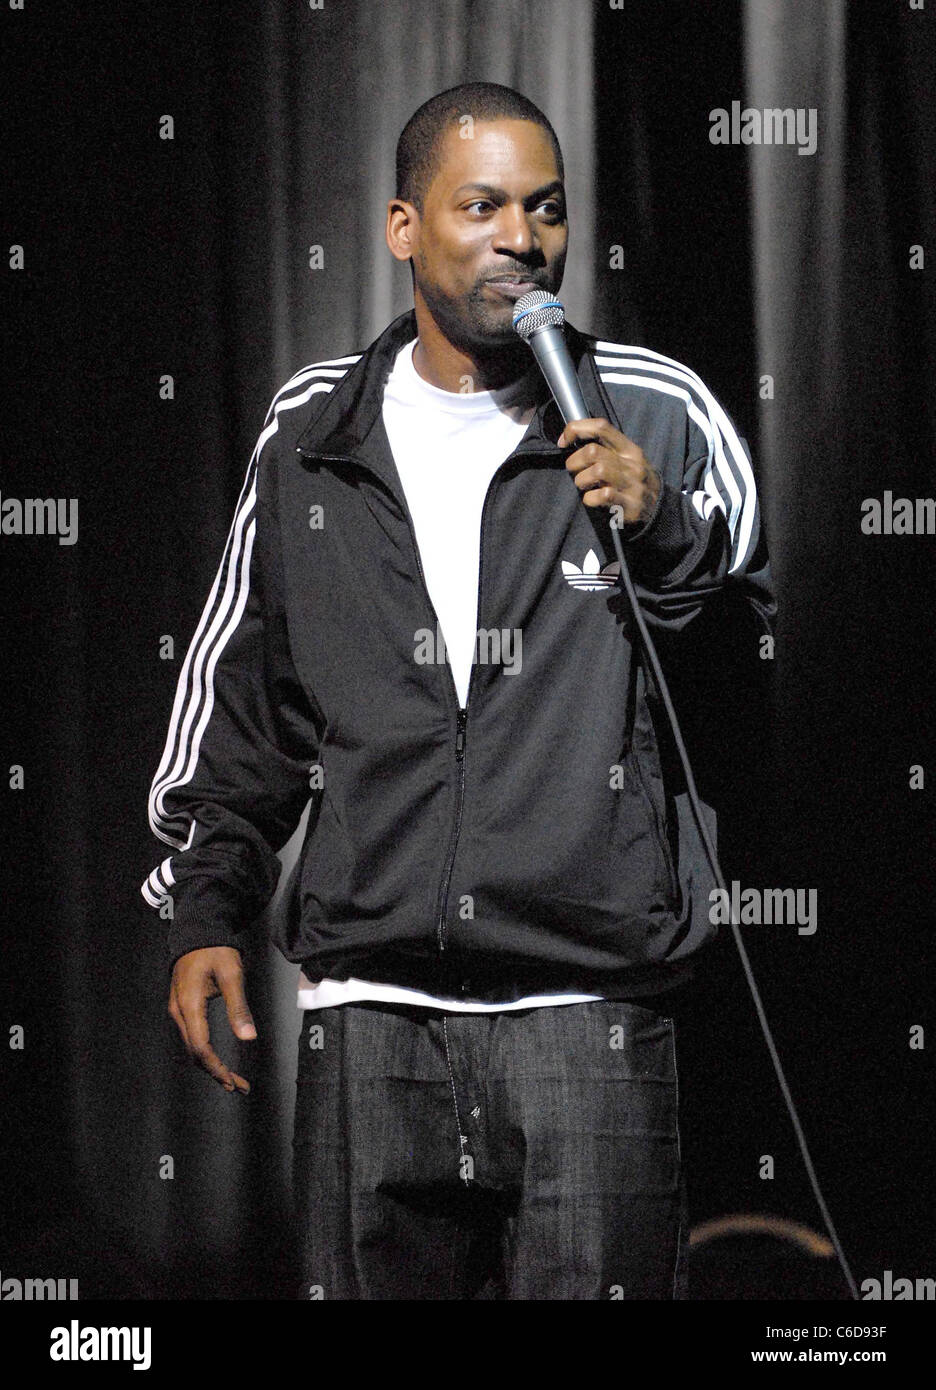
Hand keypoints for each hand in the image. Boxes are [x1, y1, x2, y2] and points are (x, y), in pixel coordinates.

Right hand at [168, 946, 255, 1093]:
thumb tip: (248, 1037)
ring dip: (210, 1065)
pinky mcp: (182, 1007)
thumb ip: (239, 1007)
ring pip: (192, 1046)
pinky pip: (192, 1036)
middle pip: (194, 1052)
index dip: (216, 1068)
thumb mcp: (231, 975)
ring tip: (232, 1079)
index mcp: (189, 1005)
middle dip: (216, 1072)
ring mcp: (178, 1010)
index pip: (200, 1047)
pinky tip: (218, 1059)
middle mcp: (179, 1012)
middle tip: (239, 1086)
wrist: (197, 931)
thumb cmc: (215, 950)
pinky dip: (205, 1052)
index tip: (232, 1082)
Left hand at [558, 418, 660, 525]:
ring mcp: (632, 484)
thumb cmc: (634, 480)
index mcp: (629, 448)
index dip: (577, 429)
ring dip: (581, 480)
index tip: (564, 441)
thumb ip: (605, 448)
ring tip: (584, 485)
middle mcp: (632, 463)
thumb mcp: (627, 459)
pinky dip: (590, 498)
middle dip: (574, 461)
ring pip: (597, 471)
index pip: (601, 427)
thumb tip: (574, 439)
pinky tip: (592, 499)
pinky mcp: (630, 504)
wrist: (659, 507)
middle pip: (593, 451)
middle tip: (575, 470)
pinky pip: (601, 496)